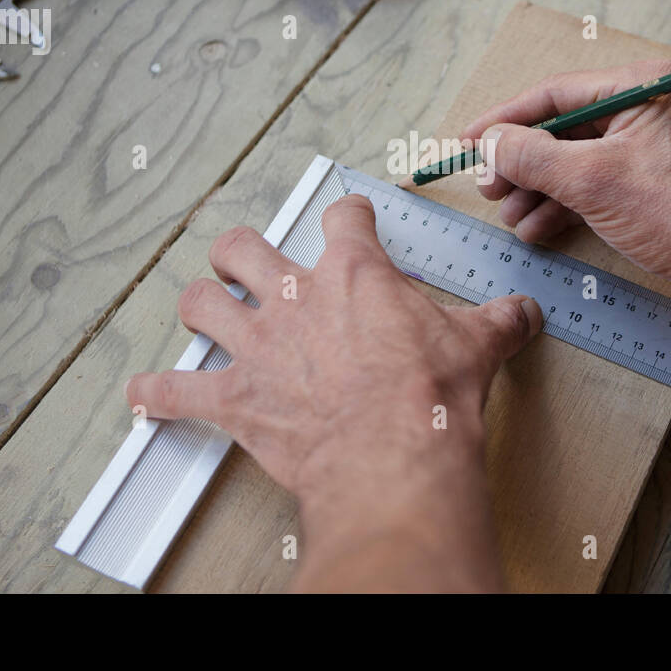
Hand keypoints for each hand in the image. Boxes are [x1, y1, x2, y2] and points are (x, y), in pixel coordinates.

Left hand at [124, 194, 541, 589]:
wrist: (394, 456)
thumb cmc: (428, 399)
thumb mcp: (478, 347)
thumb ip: (498, 321)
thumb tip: (523, 313)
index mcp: (355, 275)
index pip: (343, 218)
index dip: (347, 214)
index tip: (350, 217)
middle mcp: (296, 299)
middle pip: (243, 248)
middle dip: (239, 252)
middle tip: (246, 261)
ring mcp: (259, 347)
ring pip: (200, 304)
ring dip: (198, 306)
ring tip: (202, 308)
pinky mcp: (236, 400)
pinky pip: (176, 392)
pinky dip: (158, 395)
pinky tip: (147, 395)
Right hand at [461, 60, 670, 301]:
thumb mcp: (593, 182)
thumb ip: (533, 156)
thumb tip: (490, 143)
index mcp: (641, 86)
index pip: (554, 93)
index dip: (505, 119)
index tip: (468, 141)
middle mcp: (645, 105)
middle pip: (561, 126)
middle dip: (521, 162)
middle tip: (490, 188)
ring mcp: (647, 142)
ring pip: (573, 157)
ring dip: (537, 188)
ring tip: (511, 215)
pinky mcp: (648, 176)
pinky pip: (592, 180)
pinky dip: (562, 202)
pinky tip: (536, 226)